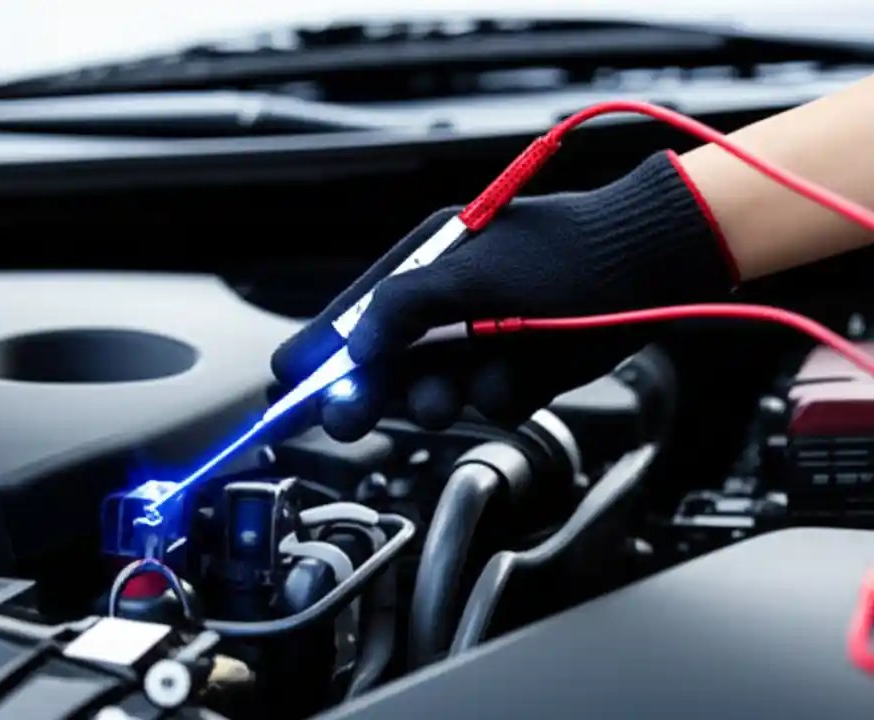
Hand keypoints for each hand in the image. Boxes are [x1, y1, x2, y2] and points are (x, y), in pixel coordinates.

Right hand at [272, 151, 736, 439]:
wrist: (655, 267)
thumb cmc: (566, 254)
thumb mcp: (474, 275)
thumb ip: (404, 308)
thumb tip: (354, 345)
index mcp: (424, 266)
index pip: (353, 315)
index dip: (318, 353)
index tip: (287, 390)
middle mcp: (447, 307)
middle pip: (384, 364)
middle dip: (367, 391)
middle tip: (343, 419)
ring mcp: (481, 341)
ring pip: (434, 391)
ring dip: (436, 397)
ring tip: (450, 392)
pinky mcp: (518, 371)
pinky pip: (486, 402)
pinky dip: (496, 396)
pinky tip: (516, 374)